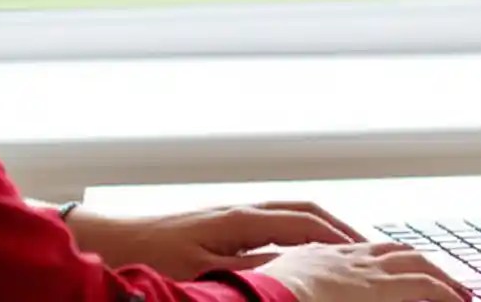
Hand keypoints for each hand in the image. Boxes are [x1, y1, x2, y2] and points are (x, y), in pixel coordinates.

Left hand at [66, 201, 364, 279]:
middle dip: (340, 228)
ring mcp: (233, 214)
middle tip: (369, 249)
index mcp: (242, 218)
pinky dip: (300, 232)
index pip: (307, 223)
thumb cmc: (150, 256)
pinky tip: (303, 251)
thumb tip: (298, 265)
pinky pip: (275, 221)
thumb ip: (254, 267)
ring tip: (346, 249)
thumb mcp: (206, 271)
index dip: (340, 239)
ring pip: (291, 212)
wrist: (111, 240)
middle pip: (306, 210)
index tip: (366, 254)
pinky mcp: (223, 224)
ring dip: (322, 228)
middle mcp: (242, 210)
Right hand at [260, 242, 471, 301]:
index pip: (358, 253)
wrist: (266, 298)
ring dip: (439, 276)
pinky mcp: (383, 287)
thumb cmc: (262, 299)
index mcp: (318, 258)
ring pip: (416, 263)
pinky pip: (425, 285)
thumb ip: (296, 291)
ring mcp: (366, 269)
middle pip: (393, 251)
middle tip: (437, 277)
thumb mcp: (276, 290)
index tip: (393, 269)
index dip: (379, 260)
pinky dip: (445, 291)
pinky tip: (458, 301)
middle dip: (417, 262)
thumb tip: (294, 295)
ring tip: (457, 291)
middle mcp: (346, 257)